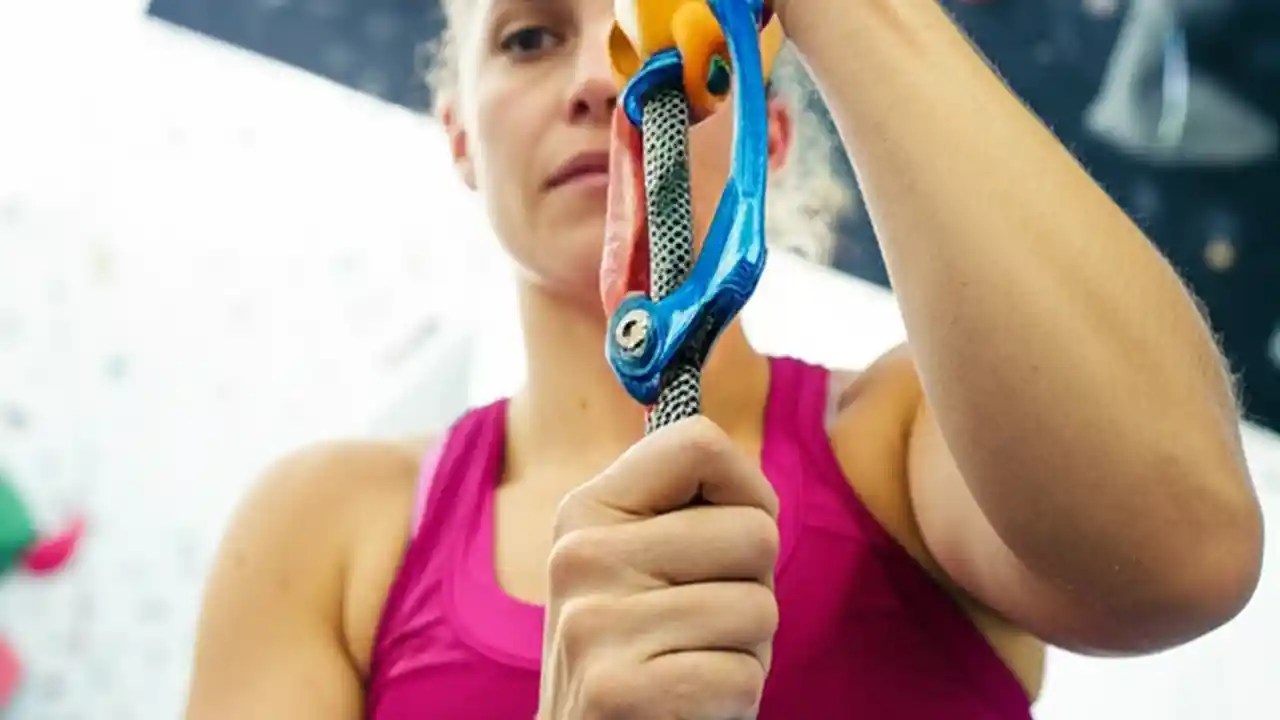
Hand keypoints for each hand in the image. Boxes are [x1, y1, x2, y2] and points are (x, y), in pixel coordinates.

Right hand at [538, 417, 780, 719]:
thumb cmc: (647, 655)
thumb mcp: (642, 567)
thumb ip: (685, 512)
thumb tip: (746, 474)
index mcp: (587, 510)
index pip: (697, 442)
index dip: (748, 490)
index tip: (734, 540)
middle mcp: (580, 556)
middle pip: (754, 532)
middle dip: (755, 588)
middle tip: (706, 625)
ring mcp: (593, 624)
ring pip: (758, 608)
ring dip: (748, 651)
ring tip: (695, 666)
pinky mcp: (615, 691)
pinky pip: (741, 675)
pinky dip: (733, 700)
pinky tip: (689, 706)